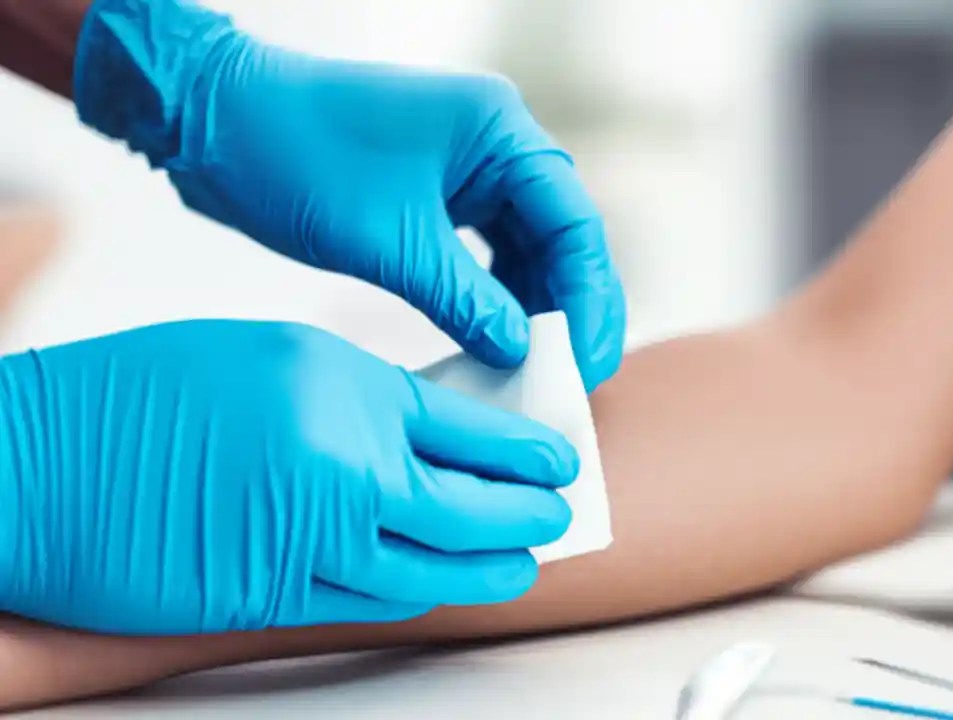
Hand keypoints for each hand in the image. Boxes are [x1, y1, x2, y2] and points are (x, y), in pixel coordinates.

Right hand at [0, 320, 576, 634]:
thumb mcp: (264, 356)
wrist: (38, 465)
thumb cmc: (139, 393)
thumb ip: (352, 395)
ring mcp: (307, 535)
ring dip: (486, 570)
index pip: (465, 424)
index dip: (523, 450)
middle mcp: (338, 460)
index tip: (561, 460)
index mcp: (340, 383)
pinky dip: (415, 592)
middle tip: (559, 516)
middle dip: (525, 515)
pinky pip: (368, 598)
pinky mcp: (270, 594)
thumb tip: (421, 436)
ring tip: (519, 565)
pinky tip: (438, 584)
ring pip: (429, 567)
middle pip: (466, 504)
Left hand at [74, 0, 625, 390]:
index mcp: (500, 133)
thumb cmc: (295, 156)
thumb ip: (465, 301)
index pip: (574, 224)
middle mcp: (497, 146)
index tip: (589, 363)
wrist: (213, 122)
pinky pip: (487, 255)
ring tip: (537, 374)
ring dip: (534, 310)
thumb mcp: (390, 242)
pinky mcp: (438, 194)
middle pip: (562, 239)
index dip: (590, 300)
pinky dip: (494, 300)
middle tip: (574, 381)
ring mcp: (469, 169)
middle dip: (569, 311)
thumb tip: (520, 354)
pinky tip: (495, 345)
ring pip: (528, 252)